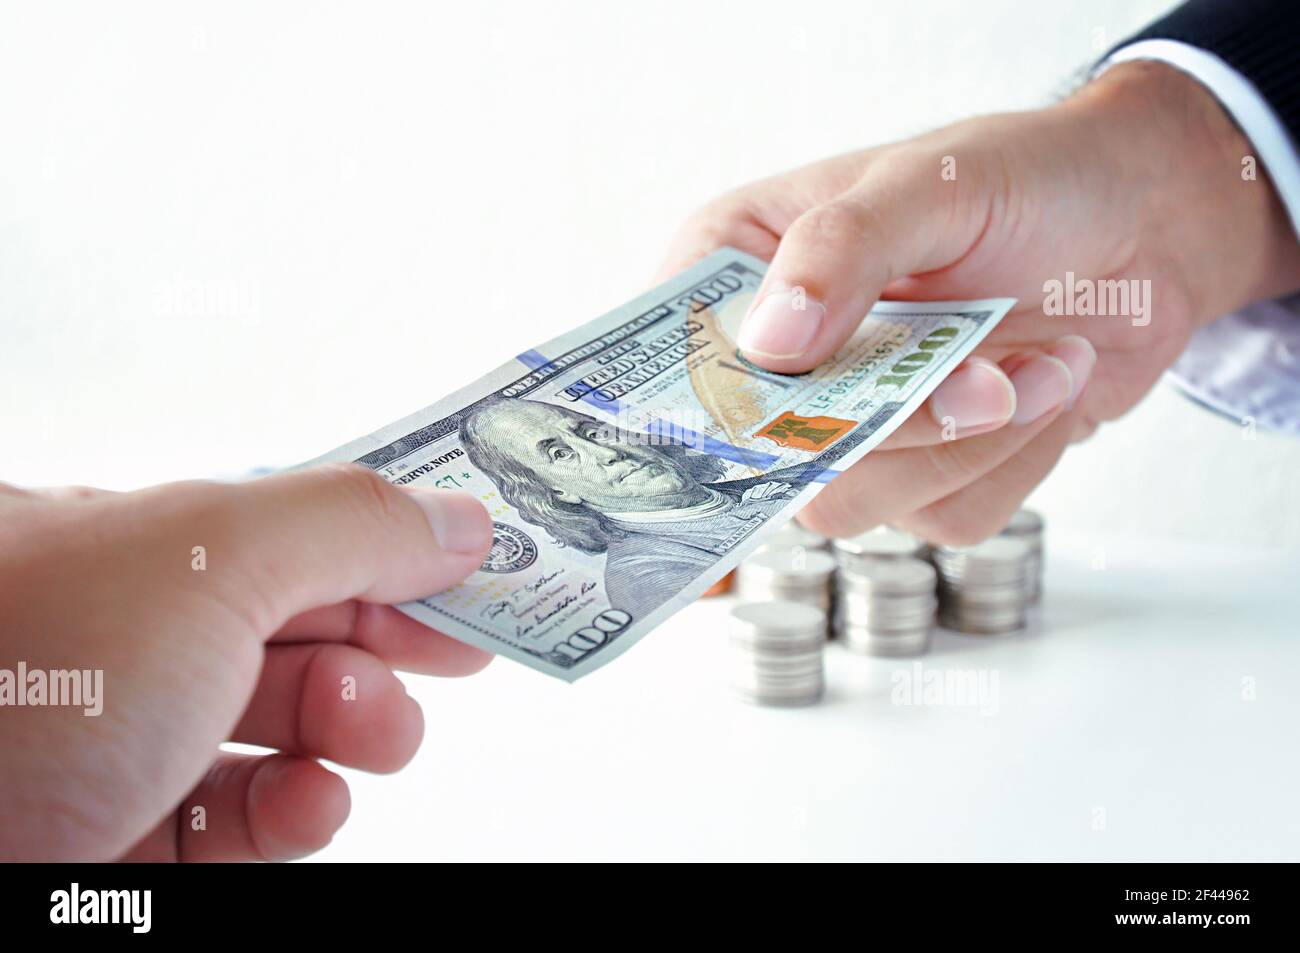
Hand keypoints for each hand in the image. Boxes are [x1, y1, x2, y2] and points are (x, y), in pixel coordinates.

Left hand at [0, 465, 492, 860]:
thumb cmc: (22, 667)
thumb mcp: (207, 557)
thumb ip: (349, 524)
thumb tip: (461, 518)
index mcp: (144, 541)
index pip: (300, 529)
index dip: (398, 546)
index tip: (485, 578)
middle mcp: (135, 636)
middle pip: (302, 631)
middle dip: (385, 646)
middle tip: (447, 664)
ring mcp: (129, 744)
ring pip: (283, 735)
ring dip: (350, 737)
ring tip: (361, 742)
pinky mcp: (128, 844)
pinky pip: (241, 824)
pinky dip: (294, 816)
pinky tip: (306, 808)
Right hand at [660, 61, 1299, 542]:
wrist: (1145, 226)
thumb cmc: (1027, 176)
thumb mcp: (931, 181)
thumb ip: (842, 248)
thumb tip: (768, 343)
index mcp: (741, 269)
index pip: (671, 359)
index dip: (707, 403)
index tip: (786, 405)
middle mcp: (781, 361)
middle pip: (770, 461)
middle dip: (894, 426)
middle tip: (982, 370)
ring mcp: (849, 426)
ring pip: (859, 506)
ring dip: (971, 441)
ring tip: (1041, 360)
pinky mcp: (921, 474)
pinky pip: (946, 519)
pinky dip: (1014, 461)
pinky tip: (1045, 387)